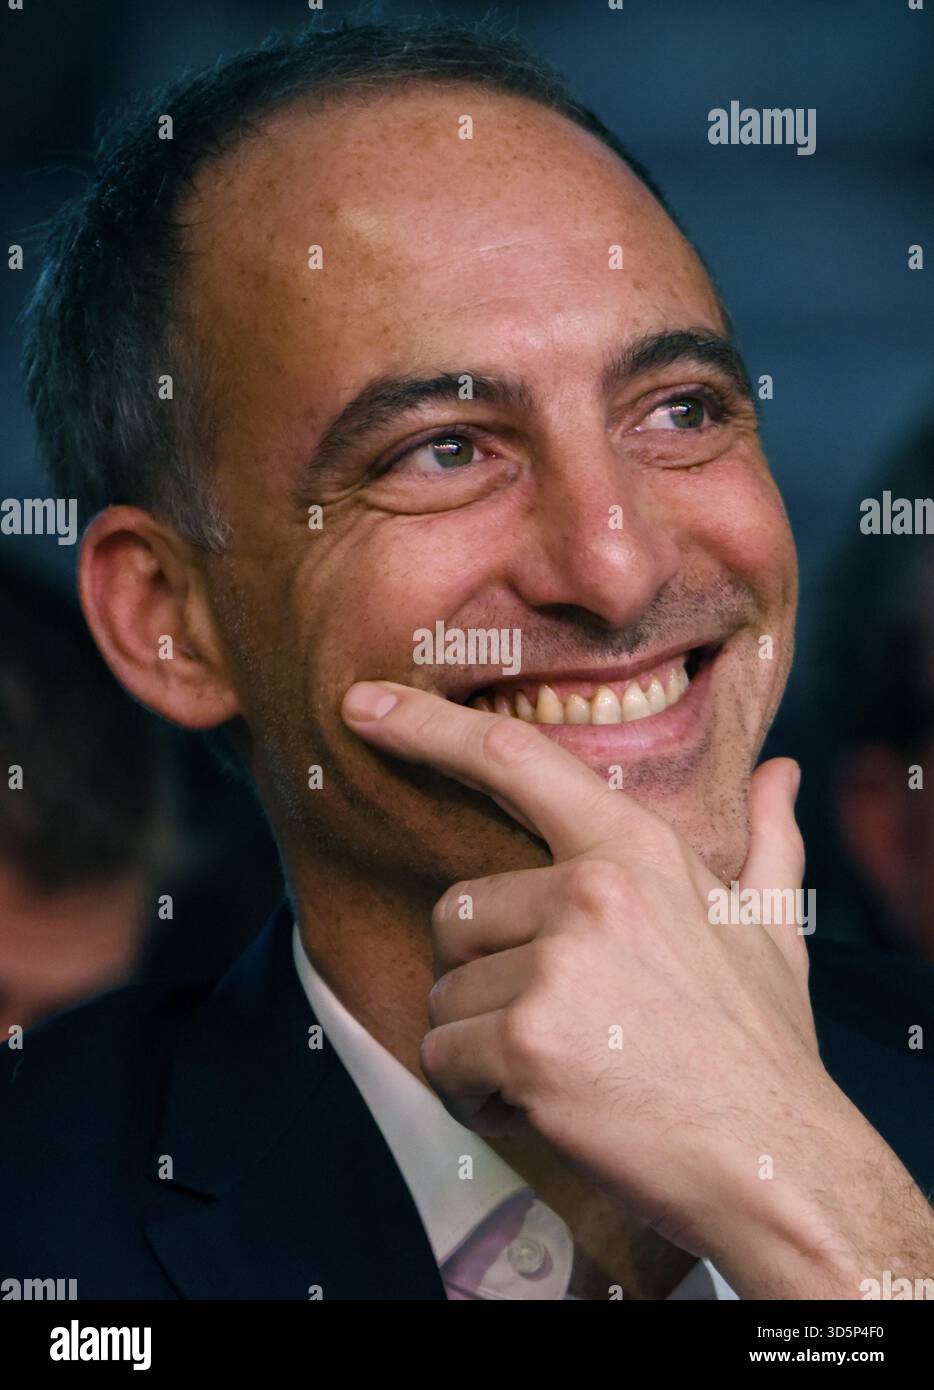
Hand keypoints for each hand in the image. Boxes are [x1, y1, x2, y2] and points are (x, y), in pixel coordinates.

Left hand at [342, 680, 933, 1296]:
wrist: (779, 1164)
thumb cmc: (763, 1046)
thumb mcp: (771, 928)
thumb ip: (767, 841)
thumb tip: (782, 772)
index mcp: (634, 850)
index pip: (514, 760)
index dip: (427, 726)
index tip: (363, 704)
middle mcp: (590, 890)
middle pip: (456, 914)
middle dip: (485, 977)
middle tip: (558, 1025)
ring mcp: (557, 964)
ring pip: (445, 993)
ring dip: (480, 1042)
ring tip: (560, 1069)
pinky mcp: (526, 1041)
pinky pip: (443, 1058)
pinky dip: (474, 1094)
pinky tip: (542, 1106)